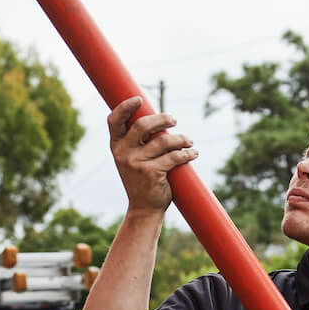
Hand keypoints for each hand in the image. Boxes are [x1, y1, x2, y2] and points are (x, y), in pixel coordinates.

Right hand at [108, 97, 197, 213]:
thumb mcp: (132, 160)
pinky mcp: (152, 173)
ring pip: (163, 141)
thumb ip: (138, 142)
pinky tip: (193, 153)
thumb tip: (159, 119)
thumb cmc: (141, 180)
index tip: (139, 100)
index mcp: (116, 147)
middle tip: (174, 120)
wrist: (143, 209)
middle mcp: (123, 154)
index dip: (125, 107)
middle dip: (162, 119)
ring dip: (180, 138)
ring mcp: (137, 164)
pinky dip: (187, 153)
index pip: (114, 121)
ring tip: (189, 141)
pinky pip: (174, 157)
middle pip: (142, 126)